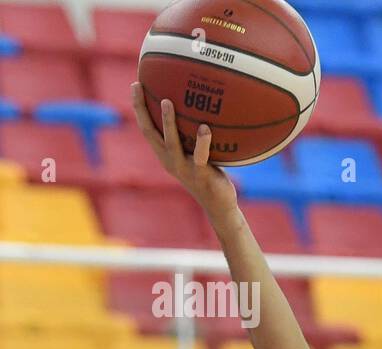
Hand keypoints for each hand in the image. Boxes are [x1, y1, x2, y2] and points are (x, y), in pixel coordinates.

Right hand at [131, 82, 237, 220]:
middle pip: (149, 132)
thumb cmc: (211, 176)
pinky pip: (200, 156)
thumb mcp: (199, 154)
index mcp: (165, 154)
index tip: (136, 84)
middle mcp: (169, 160)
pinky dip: (203, 142)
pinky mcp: (200, 175)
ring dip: (168, 122)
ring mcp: (184, 168)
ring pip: (171, 143)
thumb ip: (194, 137)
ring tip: (167, 101)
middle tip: (139, 86)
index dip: (139, 107)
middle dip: (141, 109)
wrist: (219, 205)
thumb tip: (203, 109)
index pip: (147, 128)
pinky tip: (206, 127)